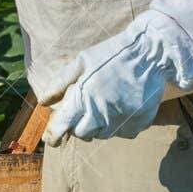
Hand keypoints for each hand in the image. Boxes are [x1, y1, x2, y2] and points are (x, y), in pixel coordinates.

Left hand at [43, 13, 174, 143]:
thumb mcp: (81, 61)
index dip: (53, 135)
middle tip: (83, 109)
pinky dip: (118, 124)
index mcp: (84, 98)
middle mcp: (102, 115)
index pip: (62, 127)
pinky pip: (122, 132)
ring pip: (102, 134)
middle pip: (82, 134)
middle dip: (78, 125)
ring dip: (97, 124)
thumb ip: (60, 82)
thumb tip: (42, 102)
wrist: (150, 53)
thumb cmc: (111, 54)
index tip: (51, 138)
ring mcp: (122, 121)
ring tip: (103, 103)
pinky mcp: (139, 124)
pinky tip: (121, 106)